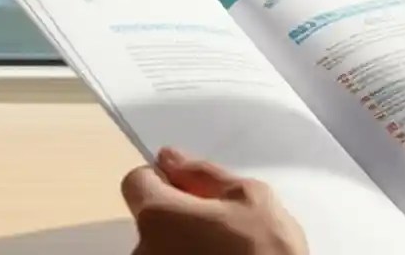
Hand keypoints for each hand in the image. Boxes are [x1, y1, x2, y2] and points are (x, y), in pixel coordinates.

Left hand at [121, 147, 308, 254]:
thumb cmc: (267, 251)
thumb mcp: (250, 197)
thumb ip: (203, 173)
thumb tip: (171, 159)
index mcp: (157, 216)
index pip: (137, 182)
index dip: (165, 180)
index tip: (192, 190)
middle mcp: (143, 250)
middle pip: (151, 219)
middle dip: (180, 216)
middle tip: (223, 225)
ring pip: (163, 247)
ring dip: (186, 244)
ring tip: (226, 252)